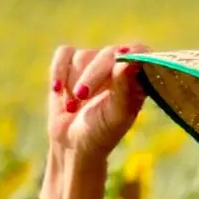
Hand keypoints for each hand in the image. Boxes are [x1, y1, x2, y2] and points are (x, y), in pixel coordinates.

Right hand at [47, 42, 149, 167]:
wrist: (72, 144)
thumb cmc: (100, 134)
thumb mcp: (114, 117)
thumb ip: (123, 90)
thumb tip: (127, 62)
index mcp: (136, 80)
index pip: (140, 53)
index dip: (132, 54)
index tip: (121, 61)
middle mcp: (117, 68)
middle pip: (108, 54)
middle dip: (92, 74)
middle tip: (82, 95)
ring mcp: (94, 63)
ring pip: (83, 55)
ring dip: (74, 82)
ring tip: (72, 107)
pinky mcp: (71, 63)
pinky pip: (64, 54)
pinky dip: (58, 71)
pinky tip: (57, 90)